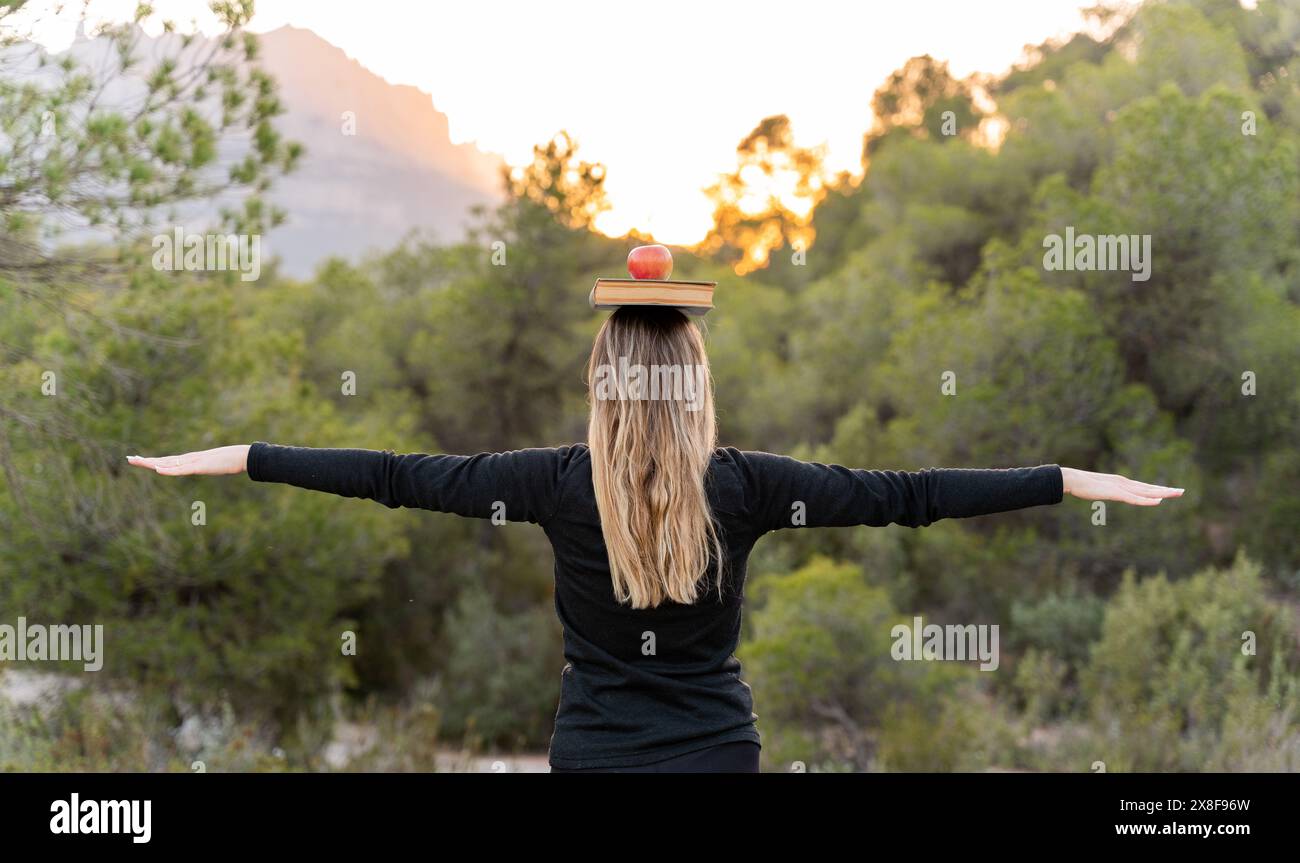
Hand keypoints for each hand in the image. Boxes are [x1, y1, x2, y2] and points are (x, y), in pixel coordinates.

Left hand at [127, 445, 249, 475]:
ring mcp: (194, 462)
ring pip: (168, 463)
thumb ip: (208, 466)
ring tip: (137, 461)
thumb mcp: (216, 465)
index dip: (154, 461)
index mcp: (191, 460)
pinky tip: (158, 470)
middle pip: (164, 460)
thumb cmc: (232, 460)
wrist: (243, 456)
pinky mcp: (200, 466)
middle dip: (146, 460)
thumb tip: (207, 467)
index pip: (168, 461)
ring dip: (152, 463)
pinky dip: (168, 470)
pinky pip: (181, 469)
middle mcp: (189, 459)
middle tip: (130, 459)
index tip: (141, 460)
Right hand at [1060, 467, 1182, 505]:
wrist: (1071, 479)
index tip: (1170, 491)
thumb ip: (1104, 490)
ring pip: (1146, 492)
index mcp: (1121, 482)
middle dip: (1166, 490)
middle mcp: (1124, 483)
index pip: (1143, 487)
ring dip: (1162, 493)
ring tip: (1176, 494)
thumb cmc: (1080, 484)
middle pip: (1149, 488)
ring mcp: (1121, 487)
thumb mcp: (1097, 488)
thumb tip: (1104, 493)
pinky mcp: (1116, 493)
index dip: (1157, 489)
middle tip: (1182, 491)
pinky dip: (1148, 501)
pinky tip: (1158, 502)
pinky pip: (1135, 499)